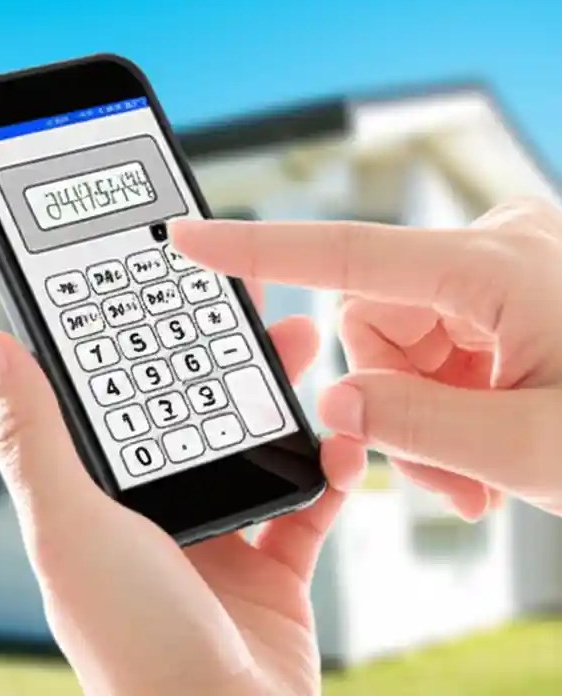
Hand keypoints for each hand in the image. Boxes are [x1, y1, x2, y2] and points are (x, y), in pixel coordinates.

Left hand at [0, 288, 360, 694]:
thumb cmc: (130, 638)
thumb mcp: (68, 523)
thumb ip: (33, 434)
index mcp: (92, 500)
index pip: (108, 400)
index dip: (131, 338)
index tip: (158, 280)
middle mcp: (148, 516)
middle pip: (187, 411)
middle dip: (220, 353)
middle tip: (252, 297)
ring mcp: (212, 543)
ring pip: (250, 446)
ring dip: (280, 396)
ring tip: (306, 341)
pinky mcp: (272, 574)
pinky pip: (307, 506)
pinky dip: (331, 469)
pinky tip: (345, 436)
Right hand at [171, 197, 561, 518]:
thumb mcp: (530, 450)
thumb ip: (413, 424)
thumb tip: (334, 402)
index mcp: (497, 266)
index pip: (346, 254)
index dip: (255, 251)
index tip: (187, 241)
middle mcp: (501, 247)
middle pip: (375, 318)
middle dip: (392, 399)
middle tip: (439, 474)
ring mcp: (512, 267)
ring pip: (406, 338)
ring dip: (426, 411)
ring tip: (477, 473)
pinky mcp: (519, 291)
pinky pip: (445, 341)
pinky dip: (454, 397)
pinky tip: (493, 444)